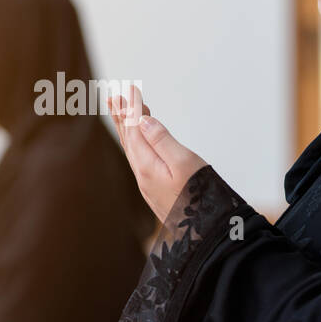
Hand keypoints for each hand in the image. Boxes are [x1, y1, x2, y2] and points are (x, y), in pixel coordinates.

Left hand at [107, 85, 208, 222]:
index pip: (135, 130)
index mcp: (147, 166)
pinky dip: (137, 143)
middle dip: (121, 117)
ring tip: (123, 113)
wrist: (206, 233)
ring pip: (133, 150)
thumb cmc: (201, 196)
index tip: (131, 88)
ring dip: (127, 129)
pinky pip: (140, 159)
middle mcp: (143, 175)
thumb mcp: (184, 163)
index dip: (132, 109)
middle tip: (113, 97)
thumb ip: (162, 140)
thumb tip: (142, 121)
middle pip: (128, 139)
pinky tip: (140, 142)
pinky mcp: (155, 190)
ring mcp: (148, 184)